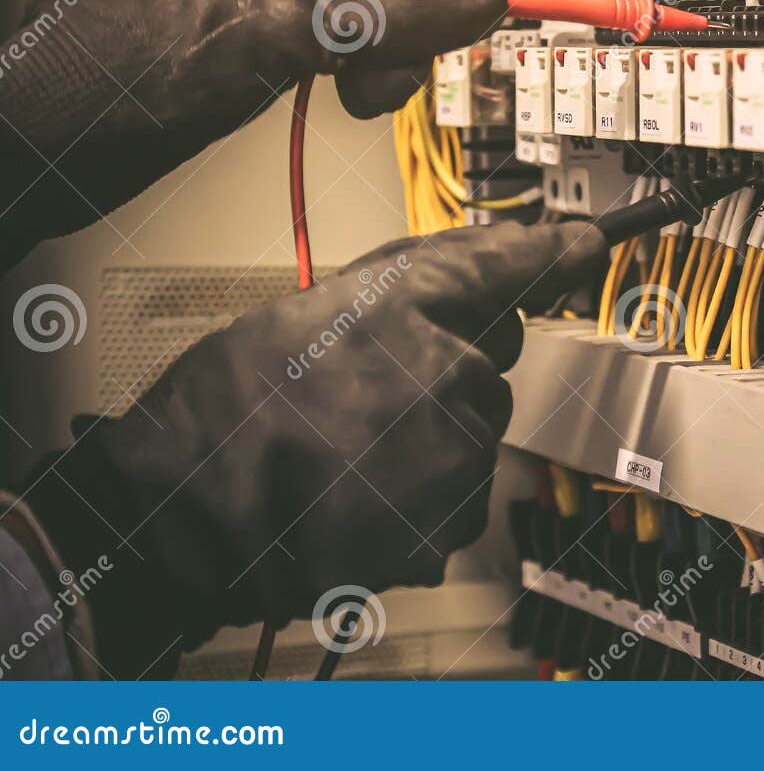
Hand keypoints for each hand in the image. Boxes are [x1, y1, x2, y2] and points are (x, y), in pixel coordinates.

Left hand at [0, 0, 538, 252]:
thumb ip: (394, 4)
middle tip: (450, 44)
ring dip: (396, 56)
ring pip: (377, 15)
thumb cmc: (131, 54)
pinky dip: (368, 78)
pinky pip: (349, 54)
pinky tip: (353, 100)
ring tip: (374, 92)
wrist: (55, 138)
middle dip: (426, 9)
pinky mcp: (264, 53)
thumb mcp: (287, 16)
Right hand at [21, 219, 605, 677]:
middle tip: (357, 402)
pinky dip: (415, 510)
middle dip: (442, 386)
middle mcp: (441, 377)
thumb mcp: (311, 311)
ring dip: (426, 453)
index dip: (546, 253)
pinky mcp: (440, 529)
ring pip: (472, 446)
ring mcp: (446, 459)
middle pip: (486, 376)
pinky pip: (453, 508)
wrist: (170, 509)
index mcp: (401, 310)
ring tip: (342, 458)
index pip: (497, 268)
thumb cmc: (224, 409)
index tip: (585, 243)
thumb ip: (408, 294)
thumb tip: (484, 284)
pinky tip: (353, 500)